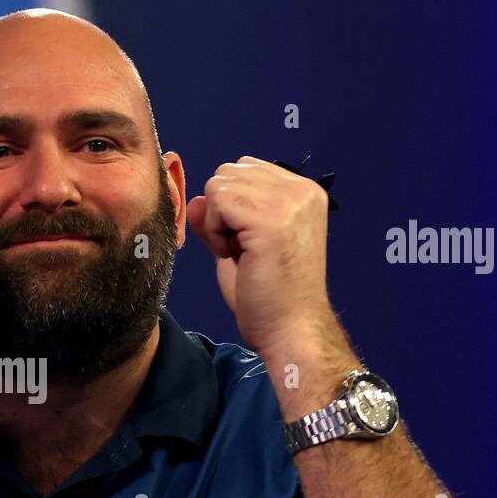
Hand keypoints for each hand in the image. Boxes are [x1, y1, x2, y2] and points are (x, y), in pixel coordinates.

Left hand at [187, 155, 334, 355]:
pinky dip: (215, 230)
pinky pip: (218, 202)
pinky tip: (233, 255)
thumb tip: (193, 200)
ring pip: (220, 184)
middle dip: (221, 209)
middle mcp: (301, 189)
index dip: (231, 203)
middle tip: (239, 248)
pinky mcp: (271, 218)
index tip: (245, 240)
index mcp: (302, 192)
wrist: (289, 328)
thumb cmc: (268, 296)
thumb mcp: (239, 245)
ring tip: (239, 252)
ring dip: (217, 220)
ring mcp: (289, 201)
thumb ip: (219, 217)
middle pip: (229, 171)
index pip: (245, 169)